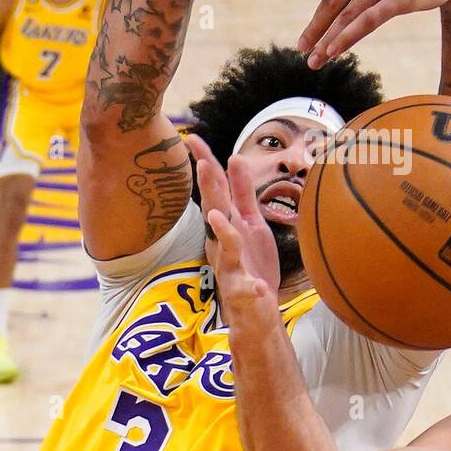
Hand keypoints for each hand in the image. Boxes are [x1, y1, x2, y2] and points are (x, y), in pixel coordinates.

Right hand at [187, 133, 281, 325]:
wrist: (252, 312)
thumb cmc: (250, 264)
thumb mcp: (250, 222)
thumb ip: (242, 192)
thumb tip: (234, 156)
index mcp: (227, 225)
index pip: (214, 191)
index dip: (205, 164)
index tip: (193, 139)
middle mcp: (223, 244)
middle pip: (215, 212)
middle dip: (209, 189)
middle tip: (202, 163)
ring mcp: (231, 269)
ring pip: (225, 249)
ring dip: (222, 232)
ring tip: (217, 217)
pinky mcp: (243, 294)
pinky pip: (247, 291)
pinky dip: (251, 288)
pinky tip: (257, 287)